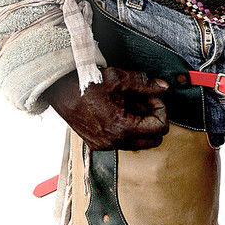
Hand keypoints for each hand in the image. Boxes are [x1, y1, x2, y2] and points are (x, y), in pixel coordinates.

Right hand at [43, 67, 169, 149]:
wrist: (60, 91)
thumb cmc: (87, 83)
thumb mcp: (119, 79)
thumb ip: (145, 83)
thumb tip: (164, 86)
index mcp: (121, 128)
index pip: (159, 128)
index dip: (161, 109)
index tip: (154, 96)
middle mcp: (114, 142)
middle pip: (153, 140)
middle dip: (154, 118)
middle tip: (147, 100)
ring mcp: (106, 145)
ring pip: (139, 142)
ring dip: (142, 124)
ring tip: (133, 103)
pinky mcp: (99, 144)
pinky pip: (124, 142)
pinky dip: (129, 127)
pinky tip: (122, 109)